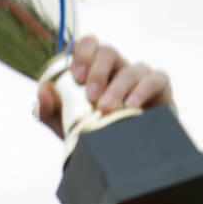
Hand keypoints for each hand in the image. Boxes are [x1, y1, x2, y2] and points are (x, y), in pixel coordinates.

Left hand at [36, 36, 175, 139]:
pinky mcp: (160, 89)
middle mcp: (117, 68)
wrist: (124, 159)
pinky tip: (131, 105)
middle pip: (109, 52)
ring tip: (106, 108)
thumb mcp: (66, 125)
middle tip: (90, 96)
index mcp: (95, 69)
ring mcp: (139, 76)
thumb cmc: (95, 134)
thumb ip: (49, 110)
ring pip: (131, 69)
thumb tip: (42, 91)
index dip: (83, 53)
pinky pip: (155, 79)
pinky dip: (142, 90)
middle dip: (98, 71)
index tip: (77, 75)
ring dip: (117, 87)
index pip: (89, 44)